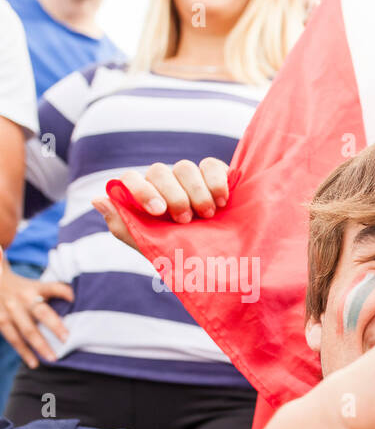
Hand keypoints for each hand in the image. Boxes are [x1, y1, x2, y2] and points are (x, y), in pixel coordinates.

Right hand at [0, 258, 71, 367]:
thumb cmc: (21, 289)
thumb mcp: (36, 285)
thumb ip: (55, 290)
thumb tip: (75, 298)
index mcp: (33, 289)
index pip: (52, 288)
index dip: (63, 292)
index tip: (74, 300)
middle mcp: (21, 299)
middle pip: (40, 313)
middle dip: (54, 326)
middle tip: (66, 340)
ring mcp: (8, 311)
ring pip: (24, 330)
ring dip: (38, 345)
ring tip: (50, 359)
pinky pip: (12, 338)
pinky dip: (23, 351)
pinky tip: (33, 362)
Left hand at [91, 158, 230, 252]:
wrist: (219, 263)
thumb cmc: (182, 254)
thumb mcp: (150, 247)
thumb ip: (123, 226)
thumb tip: (98, 200)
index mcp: (145, 196)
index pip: (132, 179)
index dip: (142, 190)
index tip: (159, 211)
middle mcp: (165, 183)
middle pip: (159, 171)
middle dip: (174, 196)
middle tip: (186, 220)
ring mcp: (190, 177)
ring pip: (185, 167)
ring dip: (196, 192)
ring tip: (208, 215)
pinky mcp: (215, 175)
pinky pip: (211, 165)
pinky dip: (215, 181)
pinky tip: (222, 201)